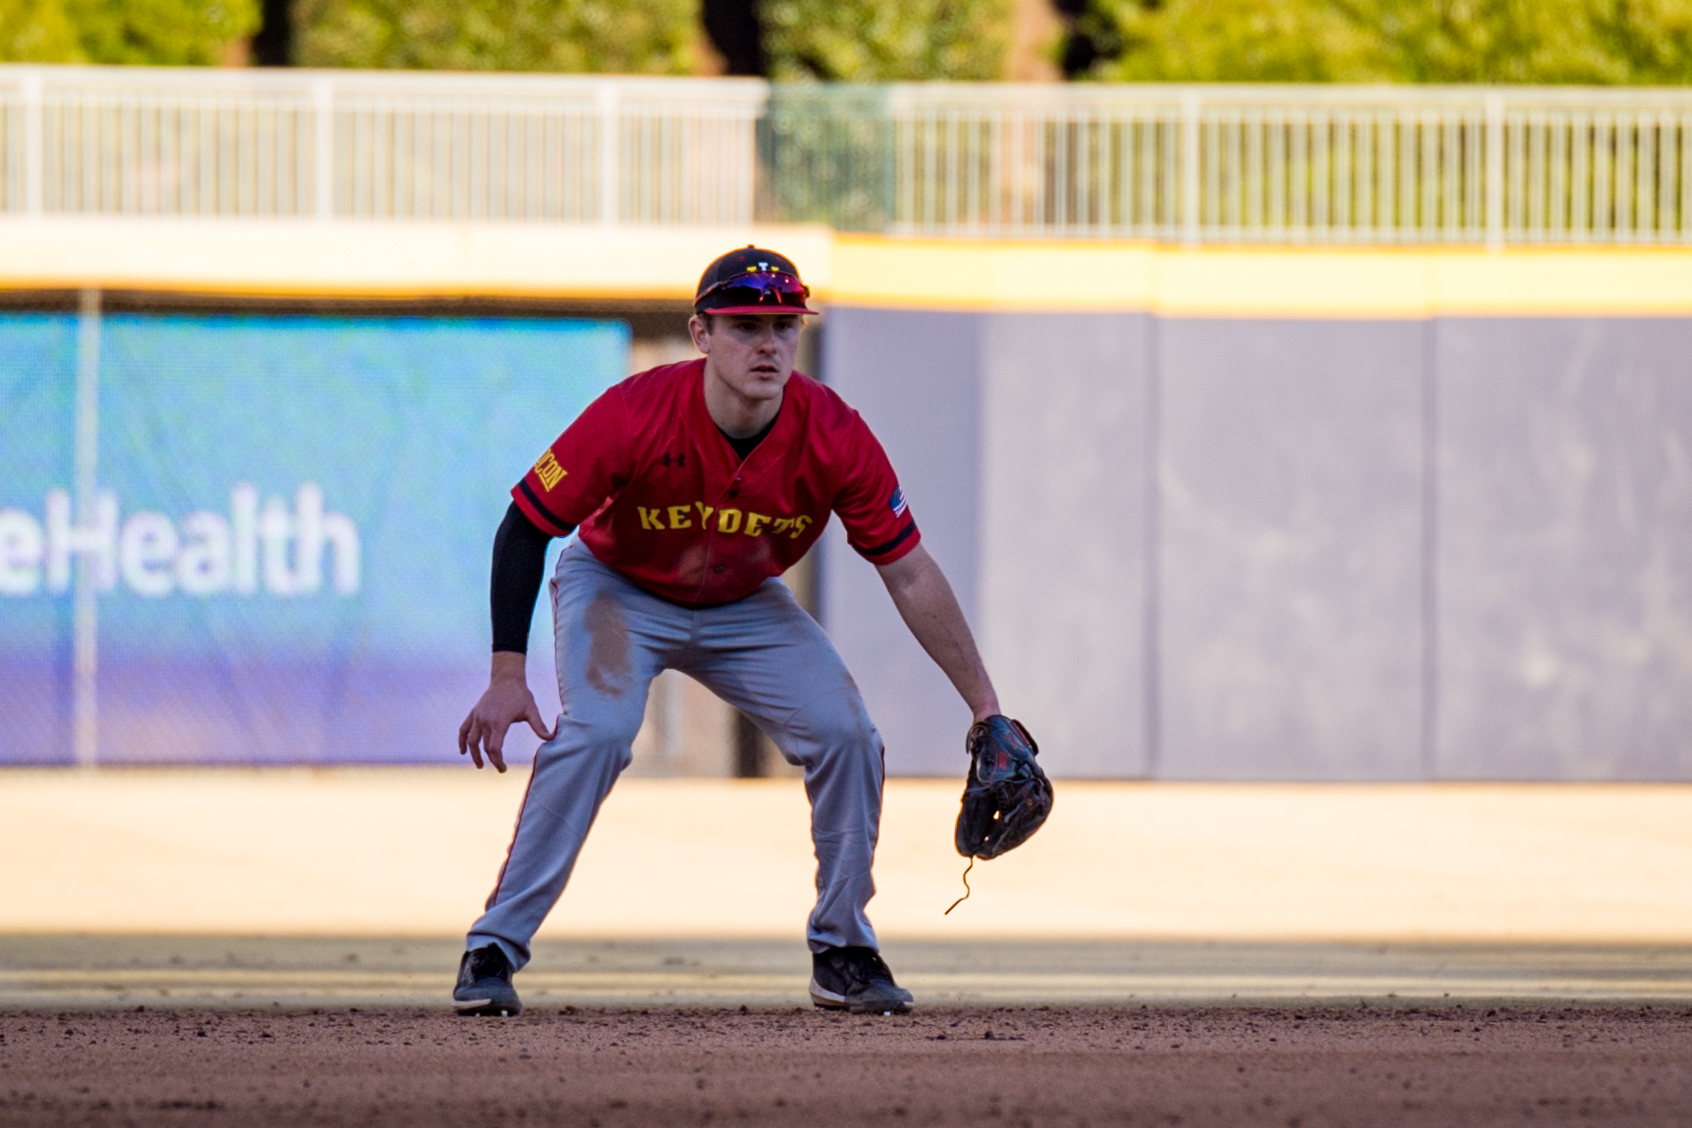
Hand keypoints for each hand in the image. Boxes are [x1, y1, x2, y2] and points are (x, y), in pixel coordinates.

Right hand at [458, 652, 555, 772]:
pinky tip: (463, 751)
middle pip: (484, 747)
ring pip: (471, 740)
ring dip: (474, 754)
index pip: (494, 748)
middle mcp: (485, 720)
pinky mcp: (474, 713)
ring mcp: (477, 716)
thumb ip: (539, 726)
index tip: (503, 769)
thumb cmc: (521, 695)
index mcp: (499, 722)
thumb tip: (551, 738)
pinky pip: (464, 729)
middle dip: (491, 760)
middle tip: (500, 768)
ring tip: (479, 765)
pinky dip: (462, 740)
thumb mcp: (531, 710)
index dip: (497, 761)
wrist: (507, 678)